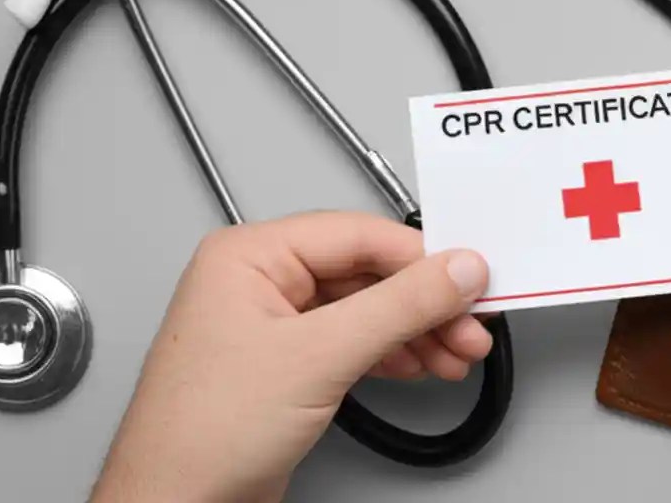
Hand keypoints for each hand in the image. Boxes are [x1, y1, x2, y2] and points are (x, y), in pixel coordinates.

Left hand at [89, 212, 491, 502]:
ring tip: (456, 351)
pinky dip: (393, 354)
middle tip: (470, 324)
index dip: (421, 257)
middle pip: (367, 273)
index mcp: (249, 256)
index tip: (471, 277)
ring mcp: (272, 327)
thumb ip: (398, 307)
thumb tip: (455, 269)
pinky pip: (353, 343)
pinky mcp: (286, 367)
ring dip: (417, 331)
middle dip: (425, 303)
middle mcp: (258, 283)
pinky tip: (421, 364)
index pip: (357, 236)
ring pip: (365, 311)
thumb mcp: (318, 356)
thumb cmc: (200, 434)